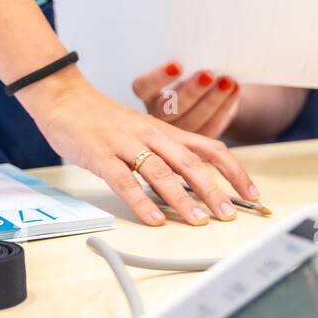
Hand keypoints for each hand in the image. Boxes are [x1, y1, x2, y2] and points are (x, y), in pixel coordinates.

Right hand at [18, 67, 260, 226]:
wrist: (64, 97)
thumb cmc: (105, 121)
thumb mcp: (146, 133)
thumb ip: (168, 155)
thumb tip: (196, 185)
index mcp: (167, 132)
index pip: (211, 149)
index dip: (235, 171)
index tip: (253, 194)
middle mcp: (153, 136)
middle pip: (191, 163)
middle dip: (214, 189)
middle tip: (230, 213)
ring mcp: (126, 145)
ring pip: (161, 172)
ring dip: (183, 198)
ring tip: (198, 220)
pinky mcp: (100, 156)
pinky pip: (124, 180)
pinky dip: (140, 201)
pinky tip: (154, 219)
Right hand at [132, 62, 239, 138]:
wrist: (213, 94)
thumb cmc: (194, 74)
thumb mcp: (188, 66)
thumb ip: (191, 60)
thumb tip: (205, 47)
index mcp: (149, 94)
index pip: (143, 87)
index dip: (157, 78)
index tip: (177, 65)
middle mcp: (159, 115)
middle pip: (171, 107)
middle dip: (192, 90)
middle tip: (208, 74)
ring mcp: (178, 131)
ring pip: (193, 119)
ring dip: (212, 99)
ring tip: (228, 81)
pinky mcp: (198, 142)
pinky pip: (211, 127)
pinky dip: (225, 108)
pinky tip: (234, 91)